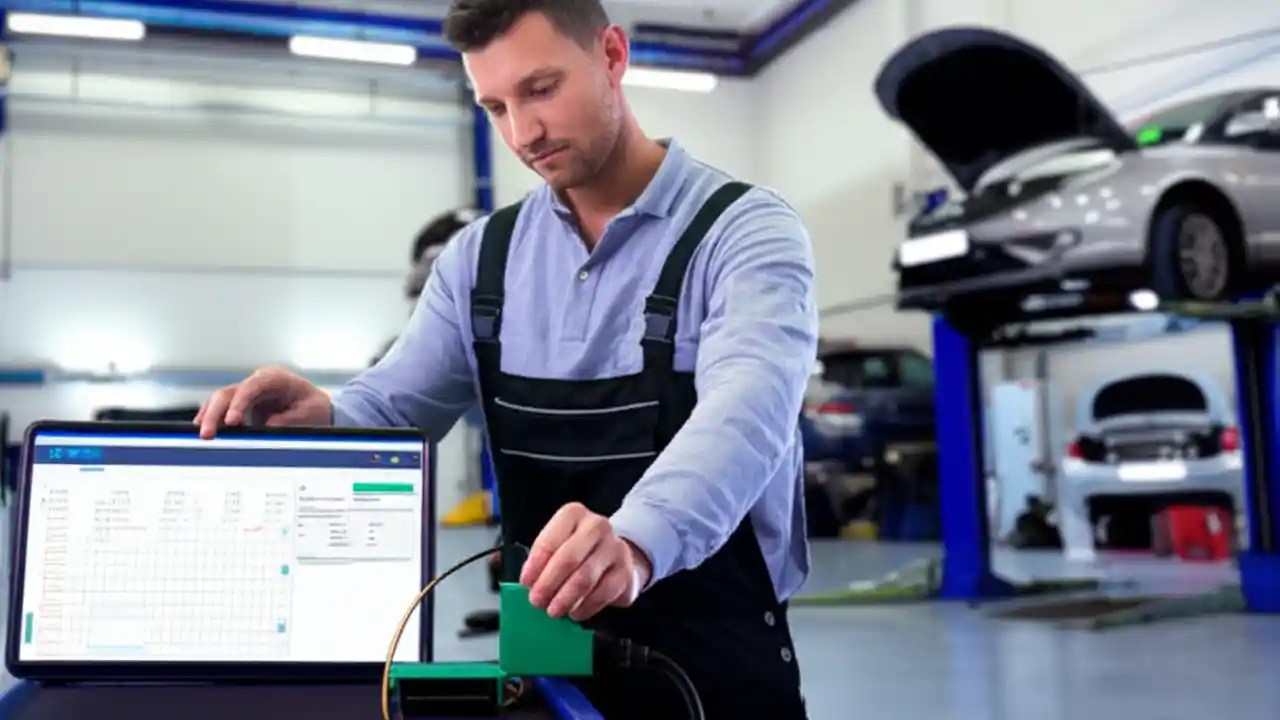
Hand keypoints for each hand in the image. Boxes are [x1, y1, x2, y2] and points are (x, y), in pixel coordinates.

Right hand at [194, 366, 332, 438]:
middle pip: (230, 392)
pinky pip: (224, 408)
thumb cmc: (315, 407)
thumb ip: (288, 419)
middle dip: (216, 412)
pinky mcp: (243, 404)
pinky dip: (214, 418)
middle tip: (208, 433)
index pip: (252, 387)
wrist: (318, 407)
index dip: (239, 403)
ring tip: (201, 433)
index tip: (231, 422)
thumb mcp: (309, 414)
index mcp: (276, 378)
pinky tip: (204, 428)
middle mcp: (258, 382)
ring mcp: (249, 391)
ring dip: (210, 416)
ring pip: (222, 399)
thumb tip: (267, 425)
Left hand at [520, 502, 652, 621]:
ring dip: (565, 598)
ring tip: (554, 611)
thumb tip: (522, 584)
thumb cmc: (580, 551)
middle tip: (537, 602)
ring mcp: (614, 547)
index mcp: (574, 515)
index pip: (549, 540)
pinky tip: (575, 613)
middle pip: (568, 558)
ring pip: (585, 577)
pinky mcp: (626, 570)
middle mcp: (596, 526)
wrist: (618, 556)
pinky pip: (603, 593)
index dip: (535, 565)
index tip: (526, 583)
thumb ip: (539, 560)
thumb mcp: (558, 545)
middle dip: (548, 584)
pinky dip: (585, 607)